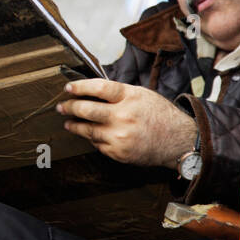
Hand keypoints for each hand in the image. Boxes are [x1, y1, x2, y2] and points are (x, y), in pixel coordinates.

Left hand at [57, 79, 197, 168]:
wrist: (178, 141)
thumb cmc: (159, 115)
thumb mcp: (142, 95)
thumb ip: (119, 93)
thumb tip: (91, 90)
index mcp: (130, 97)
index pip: (99, 88)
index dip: (80, 87)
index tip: (68, 87)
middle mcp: (124, 116)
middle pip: (87, 110)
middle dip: (70, 107)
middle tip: (61, 106)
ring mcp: (121, 136)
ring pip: (88, 130)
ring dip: (74, 125)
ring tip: (67, 122)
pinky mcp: (120, 152)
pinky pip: (98, 145)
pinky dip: (92, 139)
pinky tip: (89, 134)